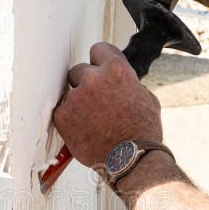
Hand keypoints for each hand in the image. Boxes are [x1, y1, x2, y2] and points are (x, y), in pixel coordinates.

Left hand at [53, 42, 162, 168]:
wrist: (131, 160)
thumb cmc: (143, 132)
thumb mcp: (146, 98)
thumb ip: (129, 83)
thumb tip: (122, 80)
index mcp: (116, 70)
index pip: (98, 49)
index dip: (100, 61)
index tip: (99, 69)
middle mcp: (93, 79)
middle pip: (79, 70)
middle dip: (85, 83)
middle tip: (95, 102)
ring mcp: (76, 98)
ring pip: (69, 92)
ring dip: (77, 102)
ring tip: (92, 121)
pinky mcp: (63, 117)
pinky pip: (61, 112)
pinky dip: (69, 120)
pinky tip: (83, 130)